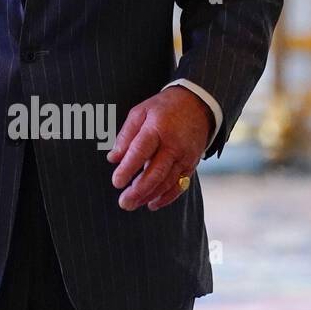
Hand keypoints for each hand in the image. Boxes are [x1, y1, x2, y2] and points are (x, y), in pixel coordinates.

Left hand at [107, 87, 210, 210]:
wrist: (197, 105)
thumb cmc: (163, 108)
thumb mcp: (140, 112)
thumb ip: (126, 135)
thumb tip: (113, 158)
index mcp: (157, 129)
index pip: (140, 152)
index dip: (128, 168)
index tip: (116, 182)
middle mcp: (173, 145)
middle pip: (156, 172)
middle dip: (139, 190)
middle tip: (123, 202)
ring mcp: (185, 157)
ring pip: (167, 182)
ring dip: (150, 196)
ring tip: (132, 204)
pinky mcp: (192, 164)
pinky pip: (180, 185)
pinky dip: (167, 197)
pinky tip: (152, 204)